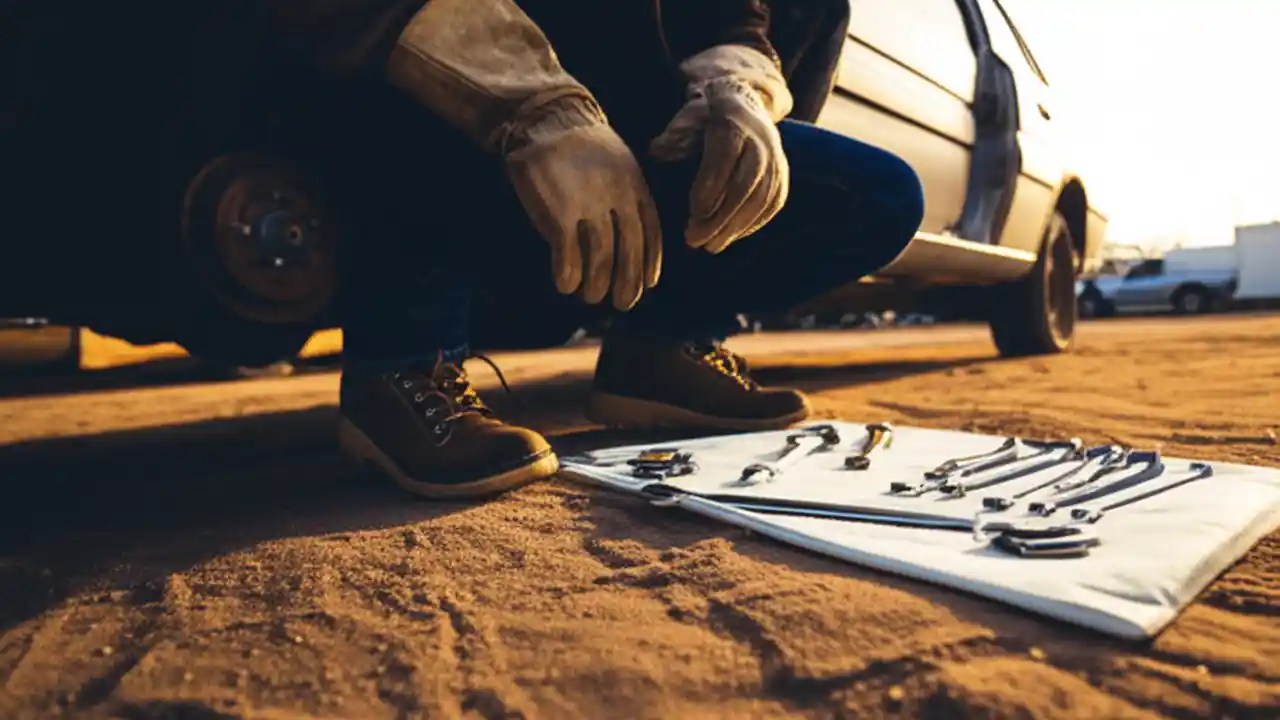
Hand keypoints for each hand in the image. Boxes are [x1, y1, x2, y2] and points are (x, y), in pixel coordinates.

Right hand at [505, 120, 662, 310]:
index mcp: (635, 187)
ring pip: (600, 259)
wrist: (546, 120)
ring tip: (590, 295)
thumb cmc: (582, 145)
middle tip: (623, 303)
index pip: (651, 235)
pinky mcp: (559, 214)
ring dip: (596, 285)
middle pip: (628, 252)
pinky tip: (565, 284)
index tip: (648, 284)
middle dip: (628, 284)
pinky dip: (568, 276)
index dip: (649, 264)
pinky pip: (568, 256)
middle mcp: (616, 198)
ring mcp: (588, 207)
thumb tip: (631, 238)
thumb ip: (627, 197)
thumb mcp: (619, 164)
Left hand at [650, 45, 793, 254]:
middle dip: (719, 218)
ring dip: (734, 228)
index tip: (693, 213)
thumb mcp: (688, 120)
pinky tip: (732, 236)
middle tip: (694, 240)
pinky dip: (752, 224)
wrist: (745, 107)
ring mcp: (776, 160)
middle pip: (744, 185)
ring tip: (710, 246)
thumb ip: (674, 136)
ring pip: (760, 199)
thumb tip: (655, 151)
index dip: (710, 188)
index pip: (724, 158)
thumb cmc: (707, 120)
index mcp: (732, 123)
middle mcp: (760, 142)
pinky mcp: (782, 176)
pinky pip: (772, 204)